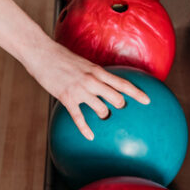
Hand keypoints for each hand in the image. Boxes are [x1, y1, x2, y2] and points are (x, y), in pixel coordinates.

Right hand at [0, 0, 147, 138]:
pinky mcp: (67, 97)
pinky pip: (79, 118)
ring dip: (104, 116)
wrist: (41, 53)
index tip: (148, 101)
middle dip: (120, 107)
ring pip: (102, 110)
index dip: (137, 93)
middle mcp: (92, 80)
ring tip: (102, 117)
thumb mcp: (84, 64)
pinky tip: (90, 137)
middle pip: (116, 99)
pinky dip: (85, 129)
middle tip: (117, 109)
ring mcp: (80, 90)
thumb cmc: (61, 58)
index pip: (123, 83)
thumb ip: (95, 75)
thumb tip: (104, 84)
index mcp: (98, 71)